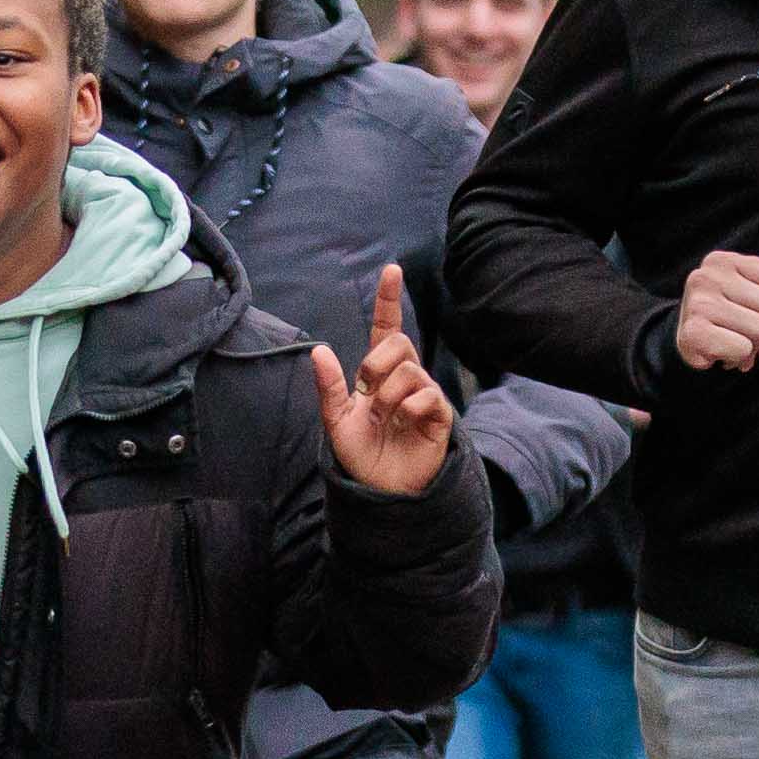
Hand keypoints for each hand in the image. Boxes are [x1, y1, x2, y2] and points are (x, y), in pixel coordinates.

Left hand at [314, 263, 455, 495]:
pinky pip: (426, 395)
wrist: (382, 489)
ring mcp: (423, 394)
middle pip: (398, 342)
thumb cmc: (361, 454)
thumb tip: (319, 350)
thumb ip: (329, 387)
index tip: (391, 269)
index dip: (388, 299)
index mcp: (378, 372)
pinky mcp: (439, 414)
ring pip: (409, 369)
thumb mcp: (336, 420)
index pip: (386, 327)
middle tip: (366, 393)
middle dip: (375, 363)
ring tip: (383, 420)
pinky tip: (402, 424)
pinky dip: (407, 409)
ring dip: (387, 395)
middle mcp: (404, 377)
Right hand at [673, 248, 758, 371]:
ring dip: (754, 347)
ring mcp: (698, 304)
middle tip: (756, 341)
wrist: (688, 345)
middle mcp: (706, 277)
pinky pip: (743, 348)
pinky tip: (724, 355)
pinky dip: (739, 358)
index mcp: (722, 261)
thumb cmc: (727, 317)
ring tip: (738, 347)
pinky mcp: (694, 333)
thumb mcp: (753, 293)